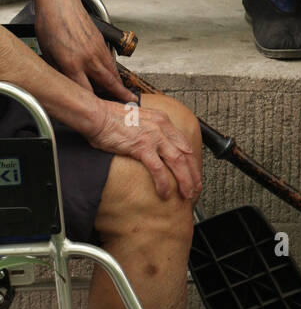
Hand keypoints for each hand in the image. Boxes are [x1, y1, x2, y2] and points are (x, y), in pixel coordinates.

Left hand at [33, 0, 129, 103]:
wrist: (59, 1)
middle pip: (107, 82)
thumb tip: (64, 81)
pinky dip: (113, 68)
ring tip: (126, 93)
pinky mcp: (100, 40)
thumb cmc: (49, 24)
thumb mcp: (46, 52)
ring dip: (118, 82)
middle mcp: (87, 57)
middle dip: (119, 94)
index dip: (92, 103)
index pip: (85, 91)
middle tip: (130, 103)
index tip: (98, 111)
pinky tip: (113, 74)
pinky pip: (109, 58)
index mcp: (71, 63)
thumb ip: (58, 70)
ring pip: (111, 70)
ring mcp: (96, 48)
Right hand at [87, 97, 201, 199]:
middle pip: (185, 153)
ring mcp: (153, 136)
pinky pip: (158, 168)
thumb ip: (149, 129)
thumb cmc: (111, 118)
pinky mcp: (142, 146)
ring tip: (187, 194)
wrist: (97, 115)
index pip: (183, 143)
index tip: (193, 172)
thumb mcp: (139, 120)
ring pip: (177, 161)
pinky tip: (165, 193)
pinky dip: (163, 182)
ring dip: (185, 180)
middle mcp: (162, 127)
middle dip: (193, 173)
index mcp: (162, 120)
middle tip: (196, 187)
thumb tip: (152, 144)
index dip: (191, 160)